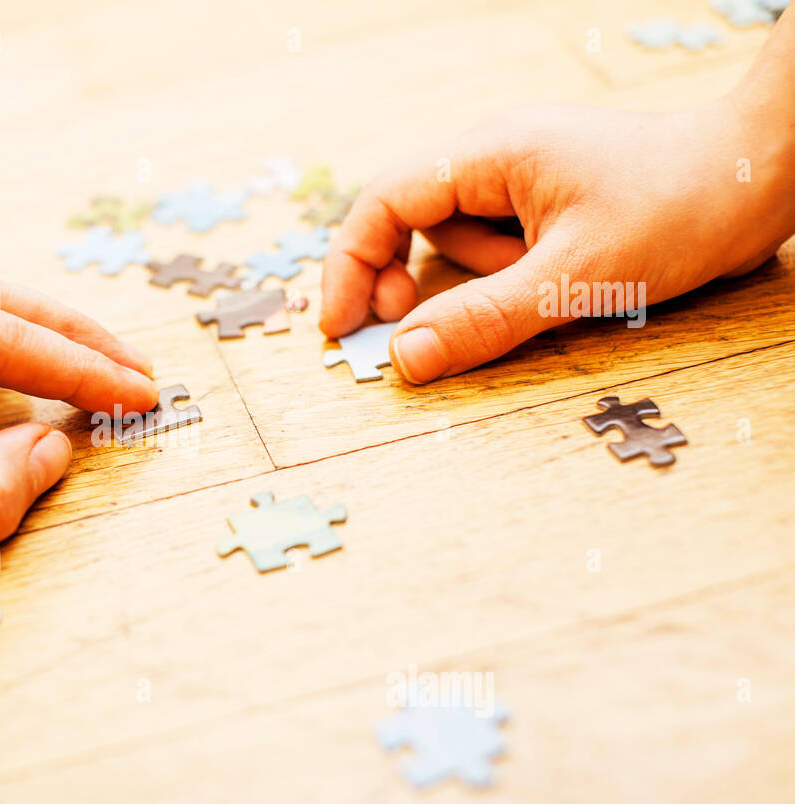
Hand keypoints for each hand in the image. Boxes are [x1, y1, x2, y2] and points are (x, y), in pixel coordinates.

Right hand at [322, 96, 794, 382]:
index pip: (383, 203)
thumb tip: (403, 360)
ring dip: (487, 283)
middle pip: (412, 227)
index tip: (340, 330)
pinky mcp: (544, 206)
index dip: (350, 267)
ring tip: (554, 286)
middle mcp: (494, 158)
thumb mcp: (576, 278)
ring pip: (459, 248)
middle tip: (423, 332)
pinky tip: (563, 280)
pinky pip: (498, 252)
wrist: (763, 177)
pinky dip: (512, 280)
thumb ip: (483, 321)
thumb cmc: (680, 207)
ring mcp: (519, 181)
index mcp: (489, 154)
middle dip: (416, 283)